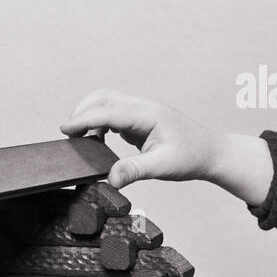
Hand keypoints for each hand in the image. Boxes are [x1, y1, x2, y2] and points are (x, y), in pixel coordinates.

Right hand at [61, 89, 226, 188]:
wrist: (212, 152)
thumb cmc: (192, 156)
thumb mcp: (162, 166)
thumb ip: (134, 170)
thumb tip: (110, 178)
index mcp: (147, 113)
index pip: (108, 111)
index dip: (84, 119)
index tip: (65, 129)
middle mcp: (143, 107)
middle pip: (103, 97)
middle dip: (82, 111)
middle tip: (68, 133)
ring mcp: (141, 111)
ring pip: (107, 103)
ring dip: (91, 116)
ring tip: (82, 141)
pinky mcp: (140, 120)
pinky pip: (114, 115)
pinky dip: (100, 123)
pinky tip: (98, 141)